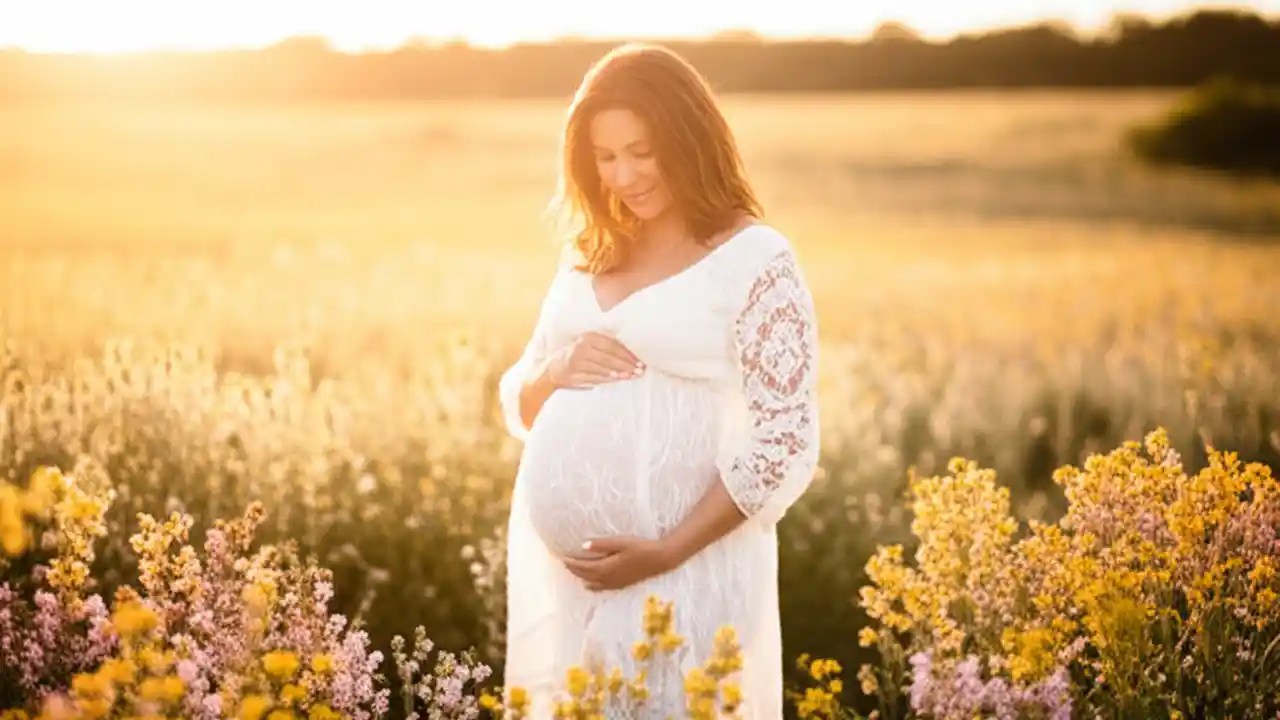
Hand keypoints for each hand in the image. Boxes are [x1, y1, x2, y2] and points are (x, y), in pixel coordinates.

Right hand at [546, 332, 644, 388]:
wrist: (556, 367)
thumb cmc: (580, 354)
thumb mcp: (591, 345)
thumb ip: (608, 347)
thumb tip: (633, 355)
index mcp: (589, 337)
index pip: (612, 346)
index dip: (627, 354)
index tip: (640, 361)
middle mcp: (582, 347)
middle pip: (609, 357)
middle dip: (626, 365)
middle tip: (639, 371)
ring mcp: (577, 361)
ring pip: (603, 368)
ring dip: (619, 373)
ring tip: (631, 376)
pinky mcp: (574, 374)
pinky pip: (595, 377)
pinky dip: (608, 378)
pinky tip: (617, 379)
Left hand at [562, 535, 678, 591]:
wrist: (660, 559)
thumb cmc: (641, 547)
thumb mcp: (621, 542)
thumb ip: (601, 545)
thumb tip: (583, 545)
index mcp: (607, 567)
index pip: (583, 566)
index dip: (572, 563)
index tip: (561, 557)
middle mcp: (609, 578)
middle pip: (586, 575)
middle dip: (574, 569)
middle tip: (564, 563)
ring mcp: (616, 583)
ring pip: (592, 583)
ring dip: (581, 577)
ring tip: (573, 571)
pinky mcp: (622, 584)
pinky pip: (602, 588)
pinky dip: (592, 586)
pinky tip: (589, 585)